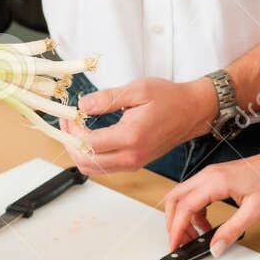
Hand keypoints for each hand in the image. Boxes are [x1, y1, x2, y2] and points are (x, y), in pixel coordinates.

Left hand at [59, 77, 216, 175]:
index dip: (71, 130)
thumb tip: (82, 105)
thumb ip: (107, 98)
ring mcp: (134, 163)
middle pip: (87, 163)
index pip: (88, 144)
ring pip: (94, 169)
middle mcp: (132, 156)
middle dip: (70, 144)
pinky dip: (91, 156)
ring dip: (79, 152)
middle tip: (66, 123)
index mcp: (131, 137)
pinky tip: (90, 137)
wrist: (192, 111)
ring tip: (75, 129)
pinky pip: (105, 167)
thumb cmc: (169, 98)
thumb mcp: (137, 89)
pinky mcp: (135, 163)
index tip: (68, 115)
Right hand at [161, 146, 259, 256]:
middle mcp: (208, 175)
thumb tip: (215, 248)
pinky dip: (193, 211)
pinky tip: (205, 224)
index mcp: (215, 181)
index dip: (176, 229)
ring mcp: (211, 174)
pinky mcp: (216, 177)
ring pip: (183, 196)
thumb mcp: (255, 211)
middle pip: (175, 198)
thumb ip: (232, 231)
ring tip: (195, 236)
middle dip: (173, 223)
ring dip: (182, 217)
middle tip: (182, 243)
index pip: (184, 207)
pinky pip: (195, 194)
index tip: (174, 246)